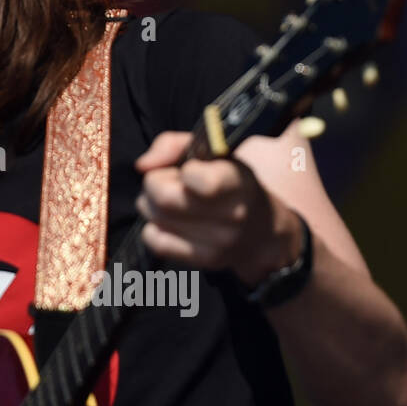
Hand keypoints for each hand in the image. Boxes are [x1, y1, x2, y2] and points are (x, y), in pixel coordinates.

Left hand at [133, 131, 303, 286]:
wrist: (262, 229)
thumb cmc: (229, 182)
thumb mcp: (211, 151)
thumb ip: (172, 145)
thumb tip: (143, 166)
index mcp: (237, 182)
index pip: (201, 182)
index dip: (183, 171)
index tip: (189, 170)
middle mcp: (233, 215)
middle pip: (164, 199)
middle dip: (155, 184)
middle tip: (167, 181)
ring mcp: (220, 242)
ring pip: (156, 218)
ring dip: (151, 205)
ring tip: (170, 200)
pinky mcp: (205, 260)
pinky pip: (155, 241)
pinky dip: (153, 227)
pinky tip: (169, 221)